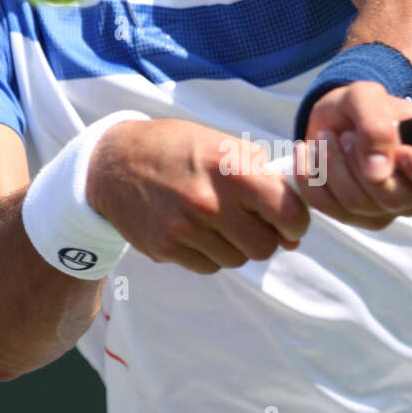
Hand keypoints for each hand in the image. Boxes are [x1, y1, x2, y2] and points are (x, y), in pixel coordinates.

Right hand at [87, 118, 309, 273]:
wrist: (115, 162)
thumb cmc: (179, 150)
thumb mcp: (224, 146)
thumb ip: (264, 183)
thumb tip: (293, 237)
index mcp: (231, 168)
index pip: (287, 213)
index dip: (296, 223)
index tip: (289, 224)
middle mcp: (209, 201)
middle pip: (264, 247)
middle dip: (264, 237)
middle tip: (249, 221)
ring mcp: (185, 228)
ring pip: (237, 260)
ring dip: (235, 245)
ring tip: (216, 220)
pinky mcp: (166, 248)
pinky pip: (209, 267)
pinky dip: (209, 253)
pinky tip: (195, 230)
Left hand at [293, 82, 411, 229]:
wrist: (335, 117)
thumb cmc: (362, 105)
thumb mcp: (366, 96)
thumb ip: (375, 124)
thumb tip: (379, 171)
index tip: (403, 153)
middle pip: (394, 198)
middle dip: (358, 163)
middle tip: (345, 134)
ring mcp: (387, 208)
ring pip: (356, 204)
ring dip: (331, 165)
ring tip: (326, 137)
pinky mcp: (355, 216)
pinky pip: (328, 208)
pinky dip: (310, 177)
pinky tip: (308, 153)